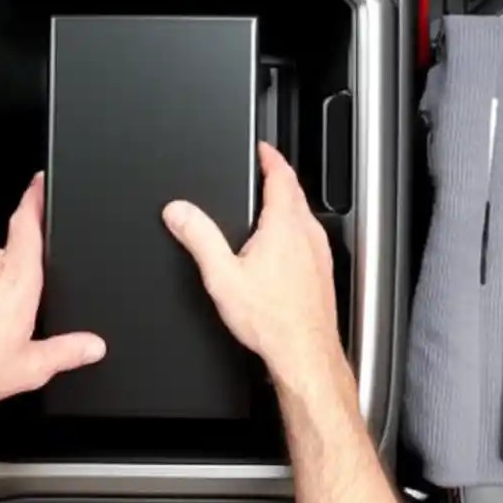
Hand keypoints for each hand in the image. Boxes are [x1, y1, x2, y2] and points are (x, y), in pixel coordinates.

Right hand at [162, 143, 343, 387]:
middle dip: (280, 177)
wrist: (304, 353)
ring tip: (270, 203)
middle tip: (266, 169)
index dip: (271, 157)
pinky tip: (283, 247)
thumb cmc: (272, 320)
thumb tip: (179, 210)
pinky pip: (310, 238)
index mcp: (284, 226)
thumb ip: (199, 238)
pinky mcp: (323, 272)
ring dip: (289, 202)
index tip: (263, 149)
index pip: (282, 176)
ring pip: (305, 215)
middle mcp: (308, 235)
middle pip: (296, 192)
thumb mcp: (222, 276)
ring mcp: (319, 253)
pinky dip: (296, 228)